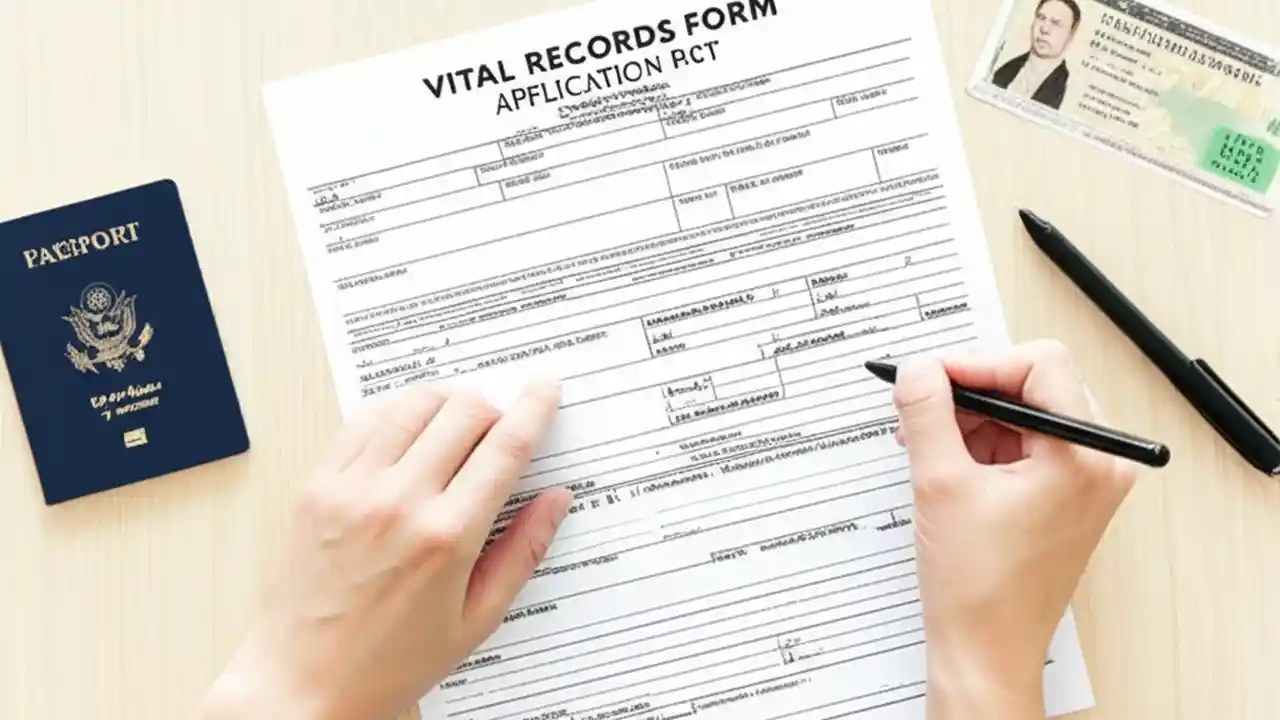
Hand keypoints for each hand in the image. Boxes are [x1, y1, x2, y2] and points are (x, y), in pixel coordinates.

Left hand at [195, 382, 572, 719]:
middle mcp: (399, 503)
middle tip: (499, 424)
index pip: (505, 447)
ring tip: (456, 421)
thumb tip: (555, 500)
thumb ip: (522, 552)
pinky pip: (362, 422)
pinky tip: (407, 430)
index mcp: (447, 538)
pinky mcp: (317, 487)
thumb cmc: (388, 665)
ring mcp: (352, 490)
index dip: (533, 409)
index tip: (545, 390)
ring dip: (445, 401)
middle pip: (463, 411)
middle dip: (492, 406)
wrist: (301, 685)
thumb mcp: (475, 620)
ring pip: (412, 404)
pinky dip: (394, 413)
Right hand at [891, 341, 1135, 719]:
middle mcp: (1099, 463)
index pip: (1040, 364)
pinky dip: (983, 444)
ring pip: (1026, 413)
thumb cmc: (979, 587)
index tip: (933, 376)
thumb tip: (918, 369)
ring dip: (972, 419)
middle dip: (971, 391)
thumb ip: (927, 412)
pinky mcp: (1068, 496)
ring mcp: (1087, 481)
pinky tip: (946, 463)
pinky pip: (1025, 444)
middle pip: (1035, 384)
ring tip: (926, 443)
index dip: (978, 362)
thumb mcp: (940, 483)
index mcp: (1084, 456)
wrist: (986, 650)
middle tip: (923, 407)